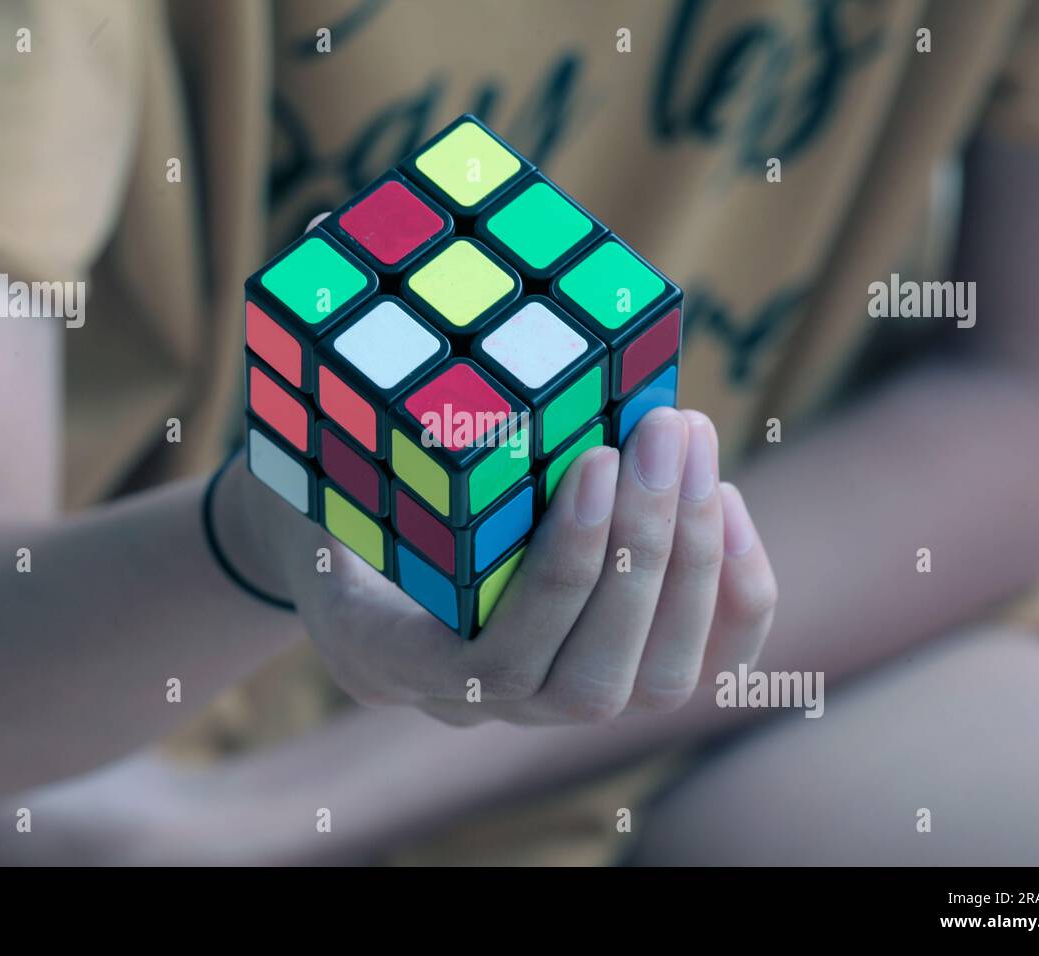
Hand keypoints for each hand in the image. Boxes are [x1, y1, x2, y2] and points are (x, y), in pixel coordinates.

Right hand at [245, 216, 777, 725]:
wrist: (350, 549)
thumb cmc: (332, 480)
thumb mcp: (306, 426)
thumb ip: (325, 353)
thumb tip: (328, 222)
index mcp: (390, 657)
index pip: (492, 662)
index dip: (555, 573)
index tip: (587, 455)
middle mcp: (476, 706)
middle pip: (589, 684)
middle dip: (640, 551)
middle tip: (661, 427)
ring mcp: (547, 702)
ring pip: (654, 685)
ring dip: (691, 561)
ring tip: (686, 436)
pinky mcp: (611, 670)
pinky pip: (702, 667)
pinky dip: (733, 593)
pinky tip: (723, 497)